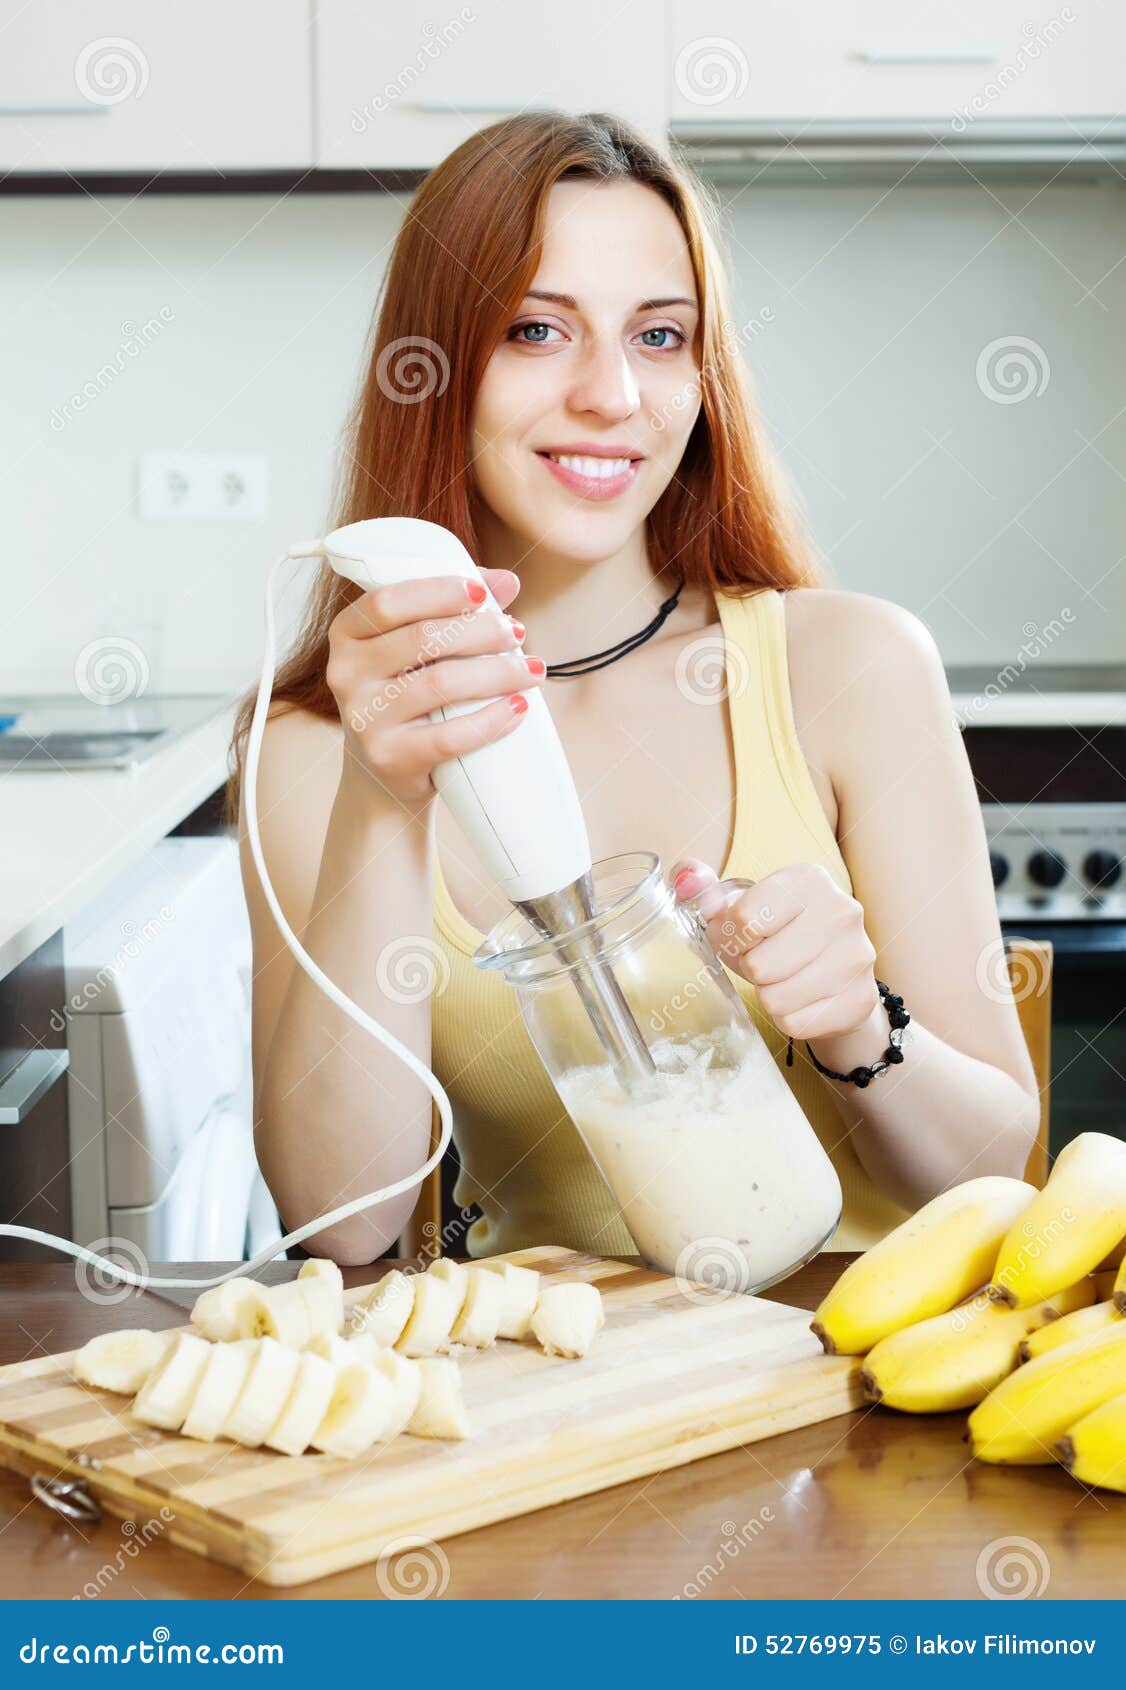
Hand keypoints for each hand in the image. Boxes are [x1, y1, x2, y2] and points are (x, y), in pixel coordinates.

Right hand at [327, 567, 543, 807]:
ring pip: (441, 684)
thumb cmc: (407, 695)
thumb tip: (507, 581)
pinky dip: (491, 720)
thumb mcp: (417, 649)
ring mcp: (363, 718)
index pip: (388, 602)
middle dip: (481, 631)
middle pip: (422, 639)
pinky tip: (518, 708)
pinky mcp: (388, 757)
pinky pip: (449, 736)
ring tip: (531, 669)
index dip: (438, 592)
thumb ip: (454, 609)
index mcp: (348, 634)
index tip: (482, 593)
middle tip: (517, 632)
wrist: (383, 771)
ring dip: (497, 673)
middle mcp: (345, 673)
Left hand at [670, 857, 881, 1046]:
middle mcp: (841, 912)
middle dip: (750, 969)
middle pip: (759, 965)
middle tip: (761, 962)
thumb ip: (705, 890)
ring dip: (768, 995)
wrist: (836, 973)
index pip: (743, 918)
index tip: (736, 937)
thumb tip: (686, 882)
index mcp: (809, 879)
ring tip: (782, 979)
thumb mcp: (743, 903)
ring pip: (776, 999)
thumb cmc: (781, 933)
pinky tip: (801, 1000)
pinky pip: (796, 1024)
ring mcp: (856, 958)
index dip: (727, 936)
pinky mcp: (859, 1001)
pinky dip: (789, 1018)